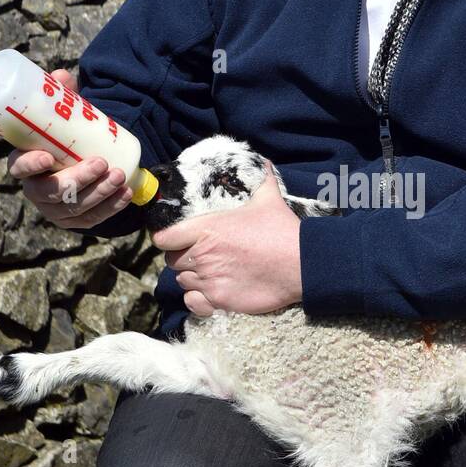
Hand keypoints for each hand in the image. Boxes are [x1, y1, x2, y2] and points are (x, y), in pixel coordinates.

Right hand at [6, 68, 133, 228]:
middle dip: (78, 179)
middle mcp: (36, 190)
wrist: (79, 164)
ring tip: (120, 176)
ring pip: (75, 207)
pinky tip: (125, 194)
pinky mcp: (75, 220)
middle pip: (51, 192)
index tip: (45, 156)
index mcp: (25, 163)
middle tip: (101, 162)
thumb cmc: (65, 139)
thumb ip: (61, 98)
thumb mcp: (62, 118)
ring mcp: (55, 209)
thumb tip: (61, 75)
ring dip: (100, 193)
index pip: (19, 168)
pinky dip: (111, 207)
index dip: (29, 165)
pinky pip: (92, 219)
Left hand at [150, 158, 302, 315]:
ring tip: (208, 273)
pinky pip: (192, 302)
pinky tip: (209, 292)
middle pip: (172, 260)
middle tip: (198, 256)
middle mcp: (202, 255)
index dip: (167, 238)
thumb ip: (260, 181)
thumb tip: (263, 164)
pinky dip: (197, 299)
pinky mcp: (219, 300)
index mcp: (206, 228)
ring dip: (192, 277)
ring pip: (183, 281)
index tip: (174, 239)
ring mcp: (209, 280)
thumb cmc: (281, 231)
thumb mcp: (268, 199)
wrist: (301, 264)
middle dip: (181, 258)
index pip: (165, 238)